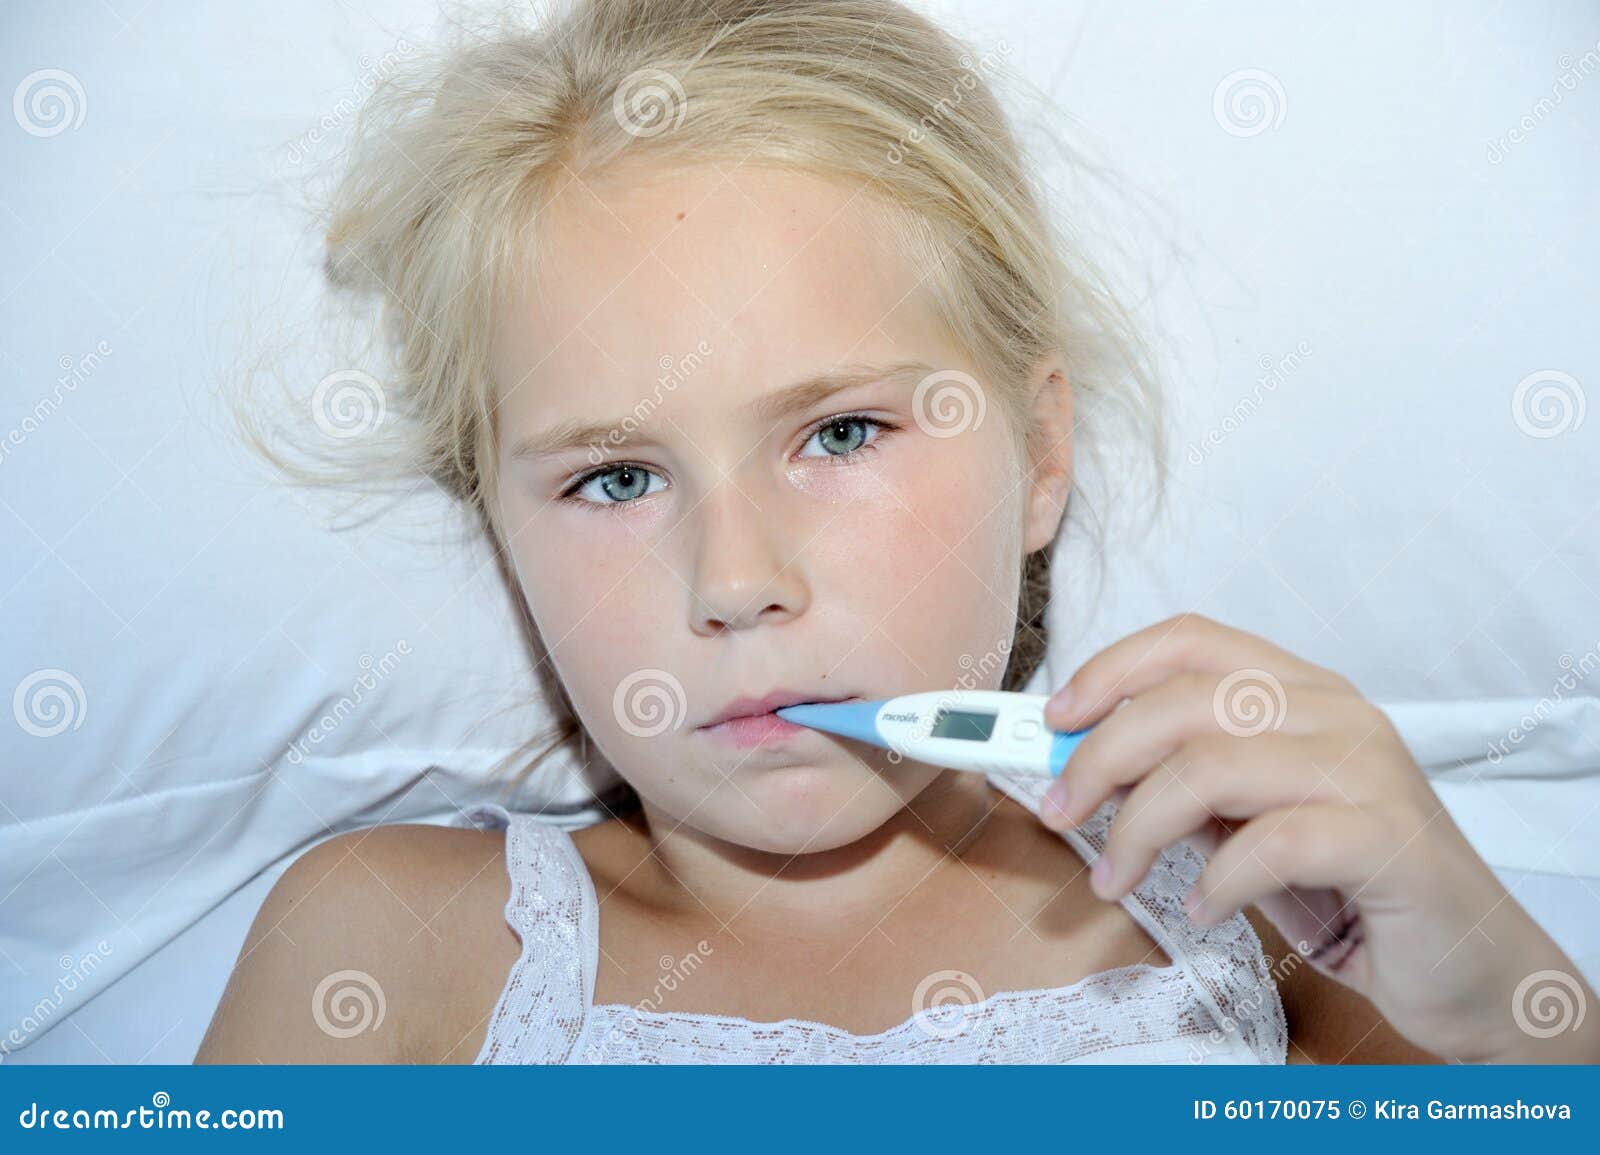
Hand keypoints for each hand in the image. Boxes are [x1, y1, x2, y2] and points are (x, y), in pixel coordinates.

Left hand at [1037, 612, 1599, 1063]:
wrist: (1470, 965)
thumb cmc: (1348, 886)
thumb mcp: (1248, 822)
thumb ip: (1184, 787)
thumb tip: (1085, 767)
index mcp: (1301, 691)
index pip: (1192, 640)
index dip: (1110, 669)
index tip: (1052, 721)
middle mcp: (1336, 713)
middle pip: (1183, 702)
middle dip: (1098, 757)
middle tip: (1056, 811)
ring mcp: (1367, 770)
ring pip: (1212, 768)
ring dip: (1137, 829)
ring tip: (1114, 878)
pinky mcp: (1388, 839)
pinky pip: (1270, 843)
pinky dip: (1215, 881)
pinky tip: (1202, 909)